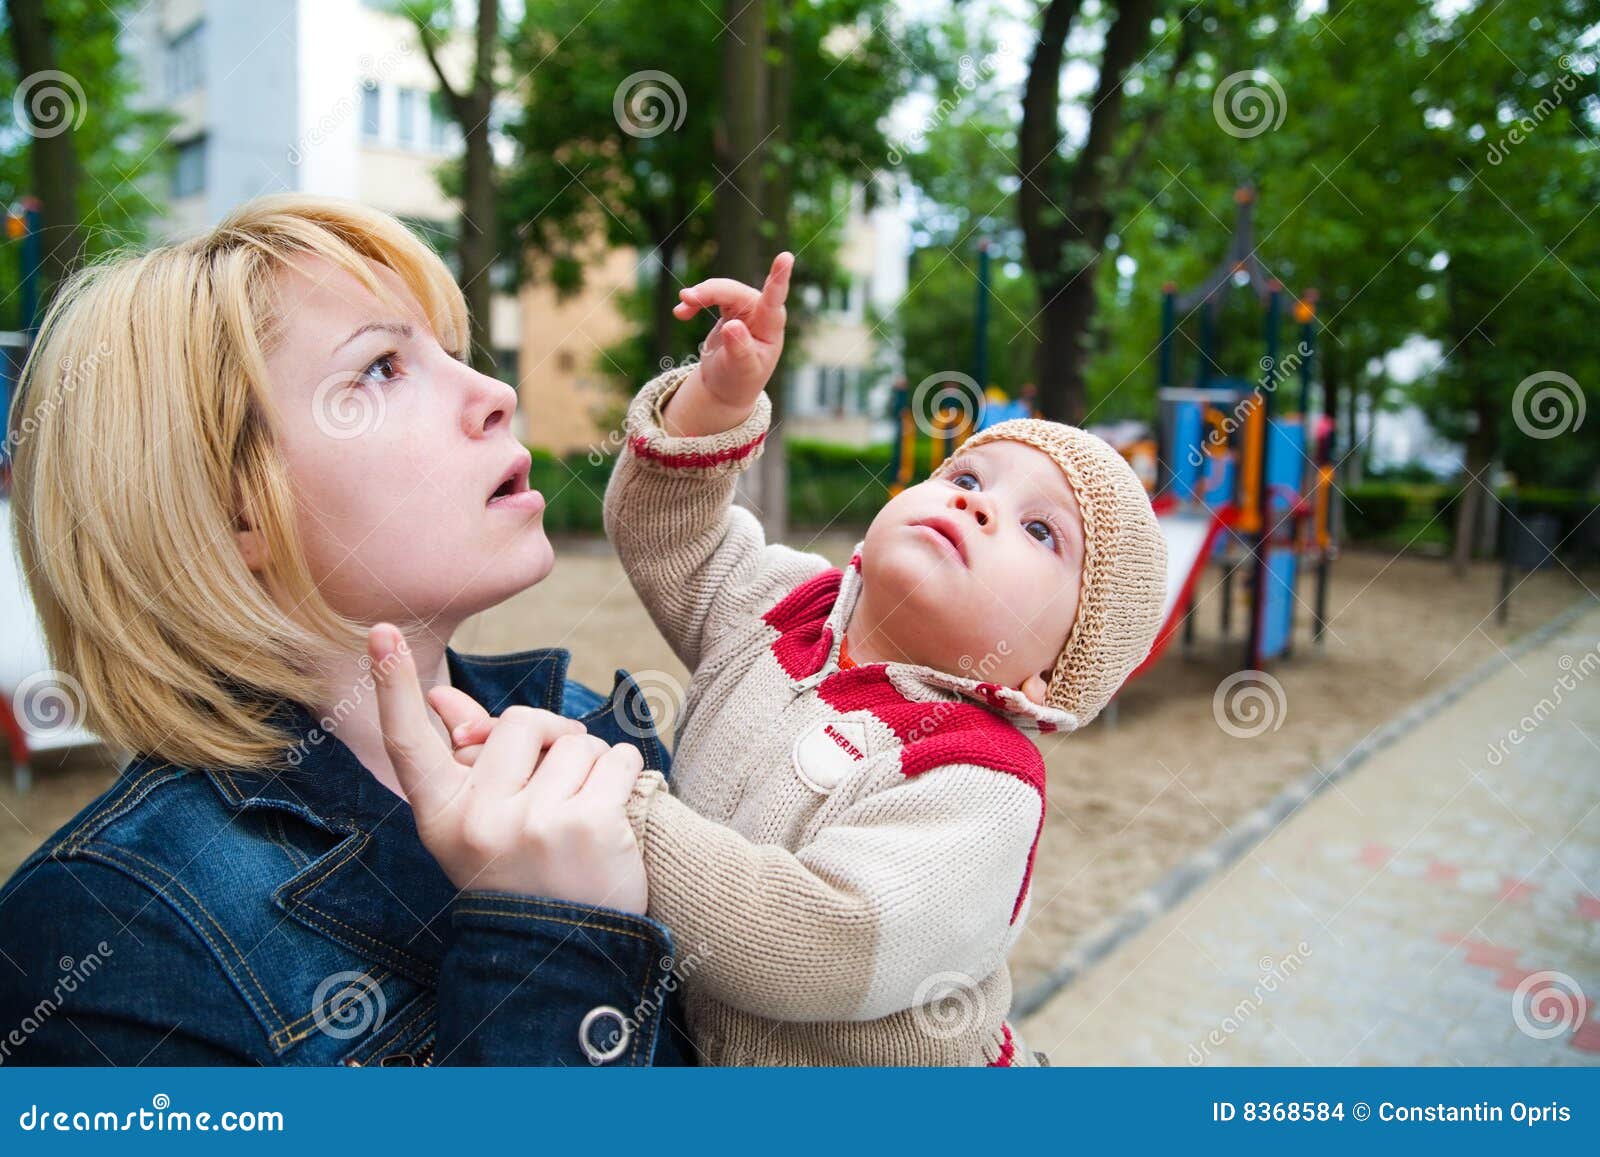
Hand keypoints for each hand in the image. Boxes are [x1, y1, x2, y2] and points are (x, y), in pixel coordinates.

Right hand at [369, 624, 649, 913]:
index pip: (409, 742)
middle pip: (521, 721)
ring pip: (577, 740)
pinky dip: (625, 775)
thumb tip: (443, 697)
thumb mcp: (479, 826)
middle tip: (556, 784)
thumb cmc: (523, 876)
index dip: (391, 686)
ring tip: (581, 816)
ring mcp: (534, 824)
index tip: (381, 631)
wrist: (568, 954)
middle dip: (549, 740)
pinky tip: (613, 813)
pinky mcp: (588, 826)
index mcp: (442, 818)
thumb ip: (467, 761)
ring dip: (590, 765)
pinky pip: (618, 757)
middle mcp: (480, 820)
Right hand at [665, 251, 792, 436]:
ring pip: (722, 289)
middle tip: (685, 298)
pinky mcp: (732, 308)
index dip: (779, 278)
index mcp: (770, 329)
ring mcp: (746, 308)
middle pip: (735, 291)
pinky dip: (695, 302)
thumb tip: (732, 325)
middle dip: (710, 292)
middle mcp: (761, 313)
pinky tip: (681, 313)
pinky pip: (711, 296)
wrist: (727, 385)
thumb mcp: (740, 370)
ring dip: (700, 296)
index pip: (774, 301)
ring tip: (680, 309)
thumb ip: (739, 349)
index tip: (786, 257)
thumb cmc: (739, 380)